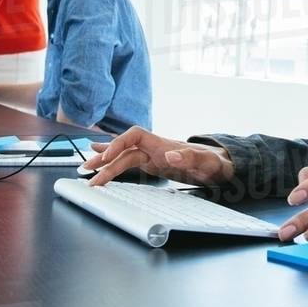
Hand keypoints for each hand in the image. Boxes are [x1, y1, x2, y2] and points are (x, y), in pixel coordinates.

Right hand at [83, 127, 235, 187]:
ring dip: (105, 164)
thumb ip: (190, 158)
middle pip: (124, 149)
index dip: (119, 143)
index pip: (135, 136)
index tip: (107, 156)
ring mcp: (152, 156)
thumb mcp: (207, 162)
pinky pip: (129, 164)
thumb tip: (169, 155)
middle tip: (86, 169)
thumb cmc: (215, 163)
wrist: (221, 166)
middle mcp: (155, 148)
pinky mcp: (153, 165)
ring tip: (86, 170)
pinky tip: (102, 162)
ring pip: (123, 158)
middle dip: (104, 157)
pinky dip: (114, 164)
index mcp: (164, 144)